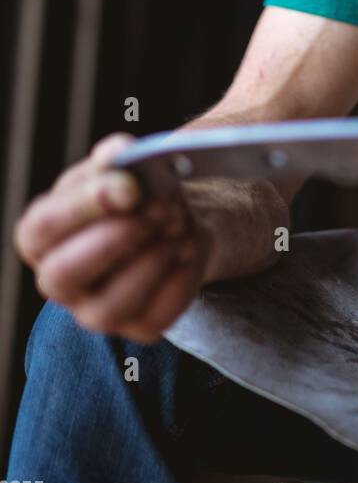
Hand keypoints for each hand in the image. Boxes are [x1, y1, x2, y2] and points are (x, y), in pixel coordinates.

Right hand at [13, 133, 212, 342]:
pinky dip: (182, 275)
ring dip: (152, 258)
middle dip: (112, 241)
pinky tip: (191, 242)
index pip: (42, 228)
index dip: (85, 205)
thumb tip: (116, 156)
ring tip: (178, 221)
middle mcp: (60, 280)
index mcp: (42, 236)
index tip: (130, 186)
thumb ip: (115, 160)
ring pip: (111, 306)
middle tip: (154, 211)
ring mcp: (97, 311)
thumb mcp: (121, 167)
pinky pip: (158, 316)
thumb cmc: (136, 190)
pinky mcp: (140, 326)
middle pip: (63, 275)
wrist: (176, 215)